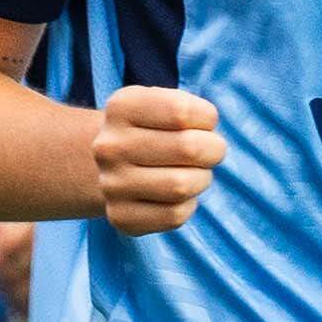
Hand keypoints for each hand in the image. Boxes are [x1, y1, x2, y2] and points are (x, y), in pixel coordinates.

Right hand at [93, 86, 223, 234]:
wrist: (115, 166)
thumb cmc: (155, 130)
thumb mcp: (166, 104)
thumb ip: (192, 114)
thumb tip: (211, 147)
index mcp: (120, 108)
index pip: (182, 111)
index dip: (206, 118)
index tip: (201, 123)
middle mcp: (109, 147)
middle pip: (188, 148)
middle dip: (213, 150)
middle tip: (210, 151)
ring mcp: (111, 185)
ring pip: (182, 185)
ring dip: (202, 178)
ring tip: (194, 172)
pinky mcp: (120, 217)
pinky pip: (175, 215)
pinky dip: (188, 204)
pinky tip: (177, 196)